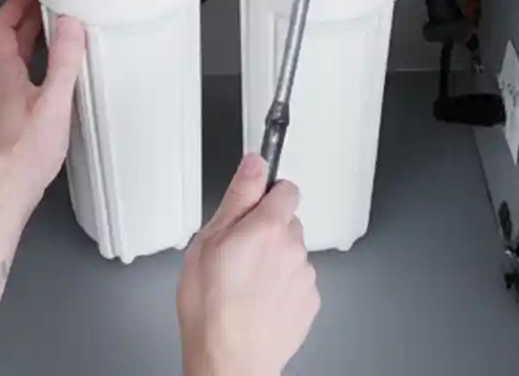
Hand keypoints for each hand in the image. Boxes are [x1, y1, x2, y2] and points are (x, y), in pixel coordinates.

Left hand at [0, 0, 85, 207]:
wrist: (1, 194)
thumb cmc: (25, 151)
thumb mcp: (53, 103)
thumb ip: (63, 62)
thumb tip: (70, 22)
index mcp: (4, 74)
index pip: (1, 26)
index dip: (15, 3)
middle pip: (8, 43)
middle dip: (28, 20)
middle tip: (52, 5)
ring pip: (14, 64)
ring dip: (32, 44)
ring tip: (58, 35)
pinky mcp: (7, 122)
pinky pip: (20, 83)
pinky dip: (35, 68)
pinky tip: (53, 79)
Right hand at [177, 155, 319, 375]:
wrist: (230, 360)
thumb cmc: (211, 308)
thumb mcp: (208, 241)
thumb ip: (238, 197)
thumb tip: (254, 164)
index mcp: (267, 227)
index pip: (286, 188)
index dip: (268, 193)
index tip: (255, 202)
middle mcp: (293, 248)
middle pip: (287, 222)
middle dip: (267, 229)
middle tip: (238, 251)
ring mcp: (304, 276)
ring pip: (292, 253)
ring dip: (274, 260)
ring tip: (245, 282)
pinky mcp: (309, 301)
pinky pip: (297, 281)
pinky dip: (282, 286)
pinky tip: (258, 300)